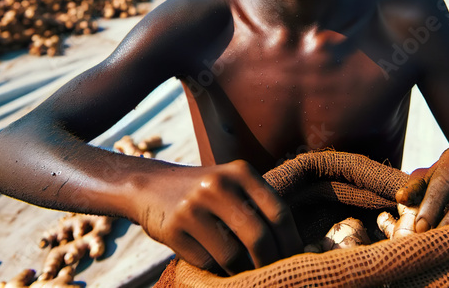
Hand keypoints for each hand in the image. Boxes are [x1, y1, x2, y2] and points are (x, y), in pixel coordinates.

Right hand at [137, 160, 302, 274]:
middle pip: (258, 237)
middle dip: (271, 263)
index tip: (297, 261)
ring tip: (247, 275)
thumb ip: (259, 207)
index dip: (291, 242)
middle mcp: (218, 185)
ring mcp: (194, 206)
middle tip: (275, 277)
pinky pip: (206, 262)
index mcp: (241, 172)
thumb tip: (295, 248)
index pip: (279, 212)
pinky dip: (217, 272)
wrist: (150, 186)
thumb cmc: (205, 193)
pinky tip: (218, 268)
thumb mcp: (232, 185)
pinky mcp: (174, 228)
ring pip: (232, 256)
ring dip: (243, 273)